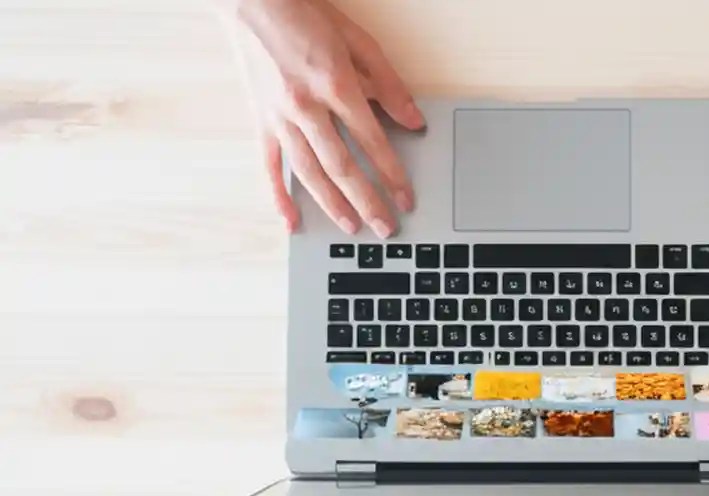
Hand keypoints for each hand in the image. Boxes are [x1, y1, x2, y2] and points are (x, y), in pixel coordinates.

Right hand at [225, 0, 424, 236]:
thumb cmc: (305, 14)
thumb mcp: (358, 41)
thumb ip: (388, 84)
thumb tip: (415, 120)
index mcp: (335, 84)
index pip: (372, 141)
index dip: (392, 174)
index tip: (407, 197)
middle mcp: (306, 106)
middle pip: (342, 166)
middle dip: (367, 202)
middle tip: (386, 228)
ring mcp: (279, 116)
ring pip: (309, 172)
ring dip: (333, 205)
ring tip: (352, 228)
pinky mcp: (259, 120)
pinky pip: (269, 165)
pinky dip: (280, 195)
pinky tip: (291, 220)